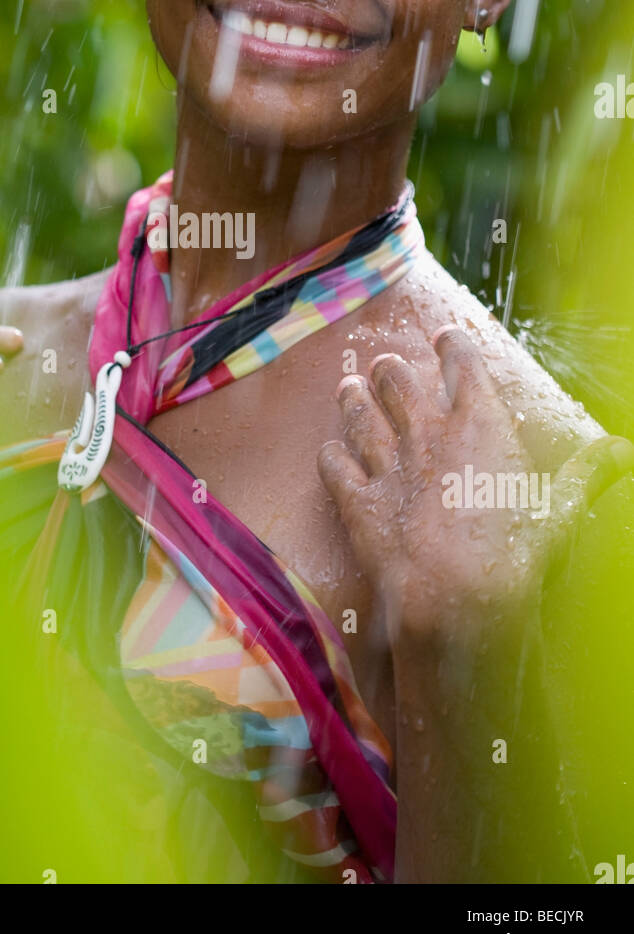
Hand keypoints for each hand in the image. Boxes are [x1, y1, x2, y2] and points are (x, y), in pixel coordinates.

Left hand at [318, 326, 633, 648]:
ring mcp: (388, 465)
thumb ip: (587, 473)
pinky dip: (331, 457)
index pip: (462, 363)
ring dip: (353, 399)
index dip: (452, 343)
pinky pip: (334, 466)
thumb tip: (625, 451)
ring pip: (360, 415)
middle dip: (391, 370)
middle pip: (398, 382)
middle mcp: (427, 433)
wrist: (458, 598)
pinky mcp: (359, 501)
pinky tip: (330, 453)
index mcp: (479, 424)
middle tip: (386, 367)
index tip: (444, 335)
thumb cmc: (517, 553)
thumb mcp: (560, 508)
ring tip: (348, 388)